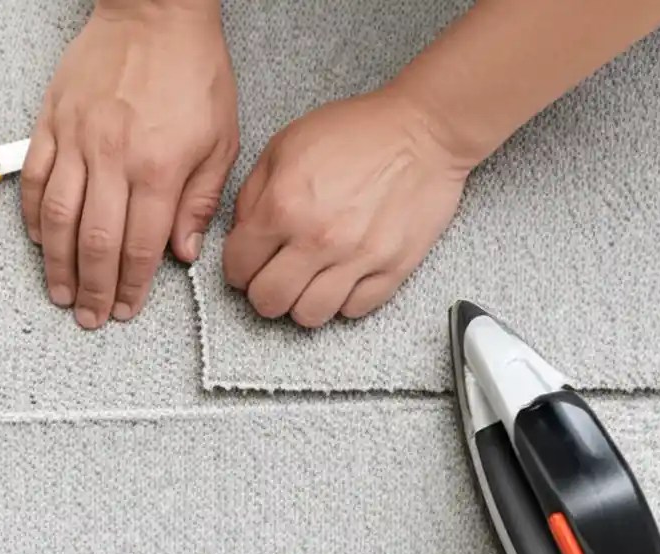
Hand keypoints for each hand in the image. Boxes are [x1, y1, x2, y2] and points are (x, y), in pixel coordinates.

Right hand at [21, 2, 237, 328]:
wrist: (156, 12)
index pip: (140, 247)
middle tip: (89, 315)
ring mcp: (77, 139)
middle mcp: (113, 158)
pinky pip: (34, 178)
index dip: (131, 287)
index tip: (126, 309)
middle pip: (96, 242)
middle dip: (92, 288)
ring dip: (57, 263)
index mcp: (159, 167)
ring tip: (60, 290)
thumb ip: (199, 200)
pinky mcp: (52, 121)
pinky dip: (31, 215)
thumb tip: (182, 252)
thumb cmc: (193, 67)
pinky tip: (38, 239)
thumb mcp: (220, 138)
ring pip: (57, 217)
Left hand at [222, 87, 472, 327]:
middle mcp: (318, 239)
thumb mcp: (285, 145)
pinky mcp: (393, 269)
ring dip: (301, 303)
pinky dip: (343, 301)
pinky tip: (342, 278)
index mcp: (283, 206)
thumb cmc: (357, 132)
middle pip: (269, 301)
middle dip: (263, 293)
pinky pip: (354, 310)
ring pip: (310, 316)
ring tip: (308, 282)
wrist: (423, 131)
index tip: (246, 265)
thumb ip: (254, 194)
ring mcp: (357, 258)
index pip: (238, 267)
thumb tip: (243, 236)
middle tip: (273, 278)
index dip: (237, 269)